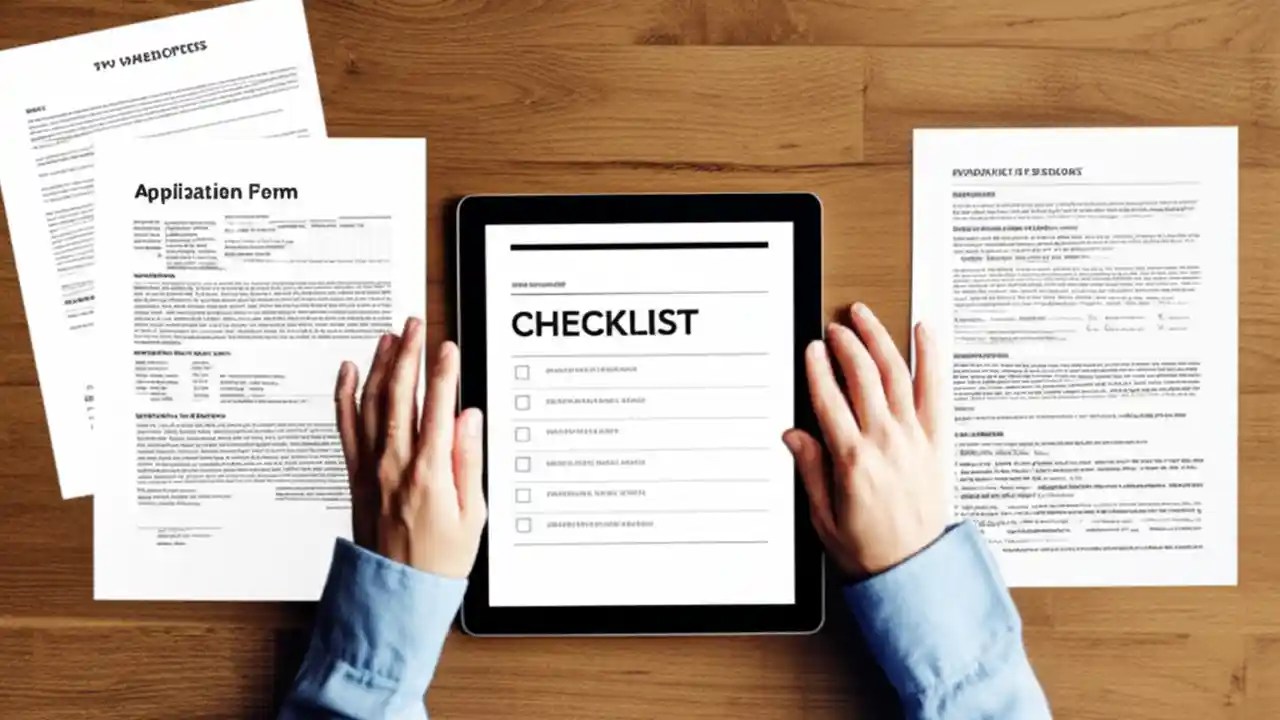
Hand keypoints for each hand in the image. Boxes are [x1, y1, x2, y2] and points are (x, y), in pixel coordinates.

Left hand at [333, 317, 486, 578]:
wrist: (397, 592)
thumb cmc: (440, 559)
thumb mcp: (473, 514)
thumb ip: (470, 460)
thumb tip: (468, 418)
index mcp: (430, 473)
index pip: (438, 408)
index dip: (443, 371)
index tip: (448, 346)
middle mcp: (395, 465)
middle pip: (400, 395)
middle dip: (407, 354)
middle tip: (414, 323)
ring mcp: (371, 468)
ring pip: (371, 404)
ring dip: (378, 366)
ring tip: (388, 337)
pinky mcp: (356, 475)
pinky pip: (346, 426)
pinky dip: (344, 395)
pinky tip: (348, 372)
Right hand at [783, 303, 945, 577]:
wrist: (914, 570)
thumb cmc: (868, 549)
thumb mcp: (822, 516)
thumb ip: (809, 469)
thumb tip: (794, 434)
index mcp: (852, 461)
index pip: (829, 401)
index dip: (817, 370)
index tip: (811, 350)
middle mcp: (885, 443)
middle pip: (863, 378)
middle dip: (845, 346)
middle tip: (834, 329)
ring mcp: (914, 439)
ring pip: (895, 374)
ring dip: (878, 340)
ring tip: (863, 318)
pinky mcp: (935, 441)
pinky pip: (935, 390)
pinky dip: (931, 357)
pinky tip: (924, 331)